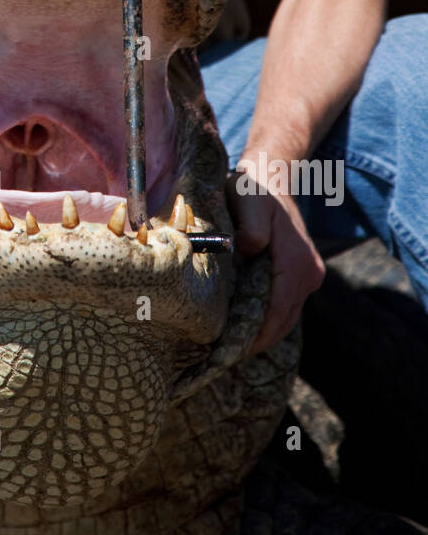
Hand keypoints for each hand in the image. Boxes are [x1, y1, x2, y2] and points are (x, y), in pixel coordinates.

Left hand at [224, 163, 324, 354]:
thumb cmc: (254, 189)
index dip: (257, 335)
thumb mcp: (248, 201)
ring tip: (233, 348)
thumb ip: (251, 229)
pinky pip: (286, 305)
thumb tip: (248, 252)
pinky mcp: (303, 274)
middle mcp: (308, 272)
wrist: (271, 177)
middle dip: (258, 341)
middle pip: (284, 321)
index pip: (278, 311)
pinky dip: (269, 318)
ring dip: (264, 333)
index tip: (233, 352)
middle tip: (226, 357)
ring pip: (286, 316)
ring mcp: (309, 275)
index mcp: (296, 262)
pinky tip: (246, 326)